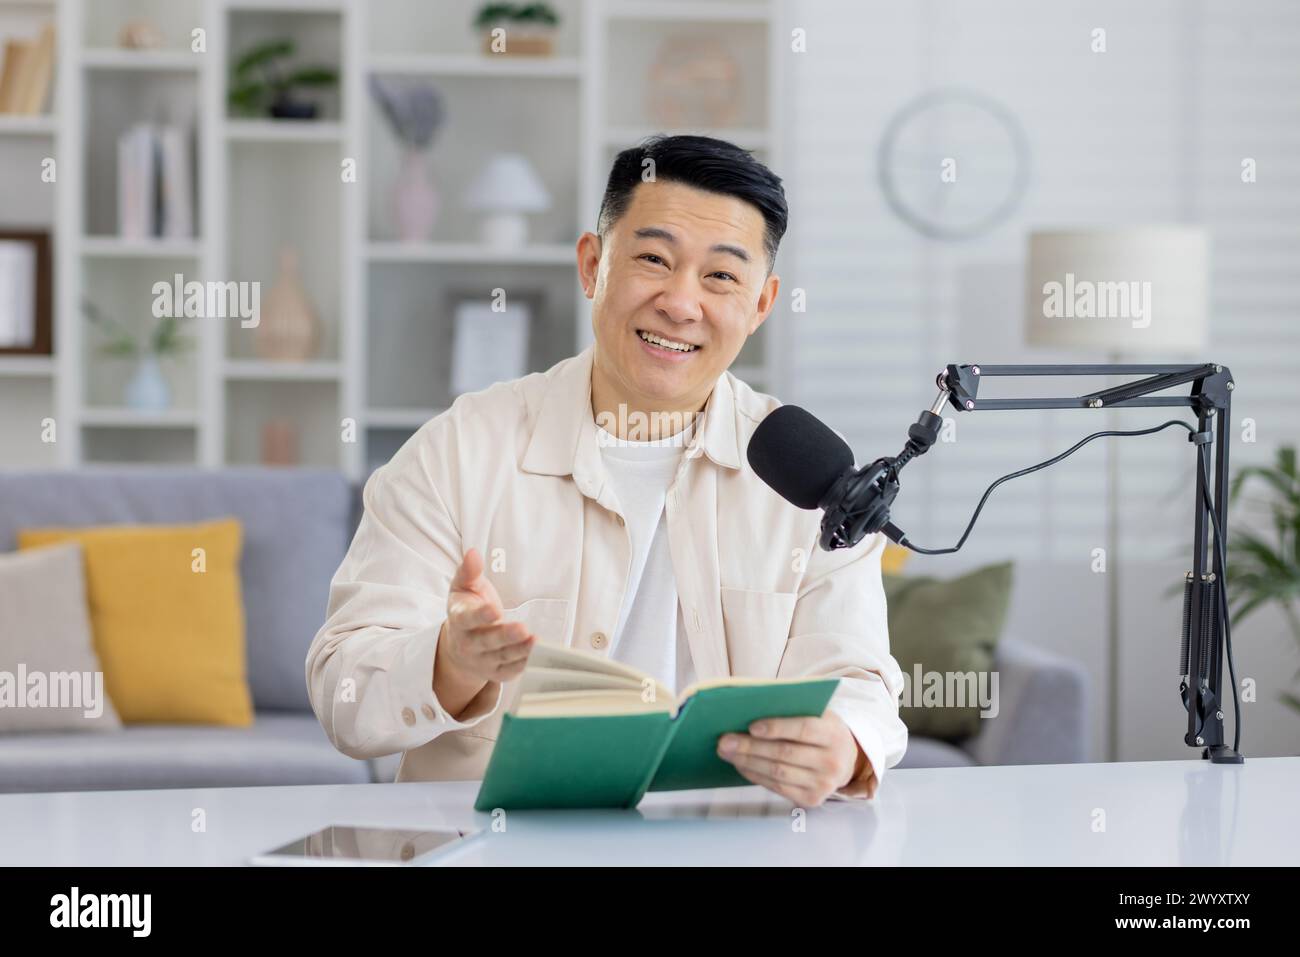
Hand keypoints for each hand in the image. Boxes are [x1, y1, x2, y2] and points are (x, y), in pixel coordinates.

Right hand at [433, 548, 534, 715]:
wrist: (459, 648)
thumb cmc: (466, 610)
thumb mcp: (463, 588)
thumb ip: (468, 571)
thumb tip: (473, 553)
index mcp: (459, 621)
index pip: (467, 620)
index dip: (480, 616)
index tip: (494, 610)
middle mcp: (469, 644)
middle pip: (487, 642)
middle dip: (505, 636)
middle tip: (522, 629)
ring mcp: (483, 660)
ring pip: (502, 657)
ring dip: (520, 651)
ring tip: (535, 640)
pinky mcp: (497, 672)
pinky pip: (511, 670)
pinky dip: (524, 664)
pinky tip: (538, 654)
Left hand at [716, 713, 865, 806]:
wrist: (845, 760)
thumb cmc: (821, 730)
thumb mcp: (816, 714)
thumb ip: (791, 710)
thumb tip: (749, 708)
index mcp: (835, 733)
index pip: (804, 729)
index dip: (777, 727)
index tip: (751, 726)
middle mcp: (833, 761)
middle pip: (785, 753)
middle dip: (750, 746)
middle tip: (724, 740)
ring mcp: (824, 784)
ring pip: (778, 772)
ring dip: (747, 762)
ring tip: (726, 752)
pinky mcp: (812, 799)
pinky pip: (777, 787)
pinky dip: (755, 775)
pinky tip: (741, 764)